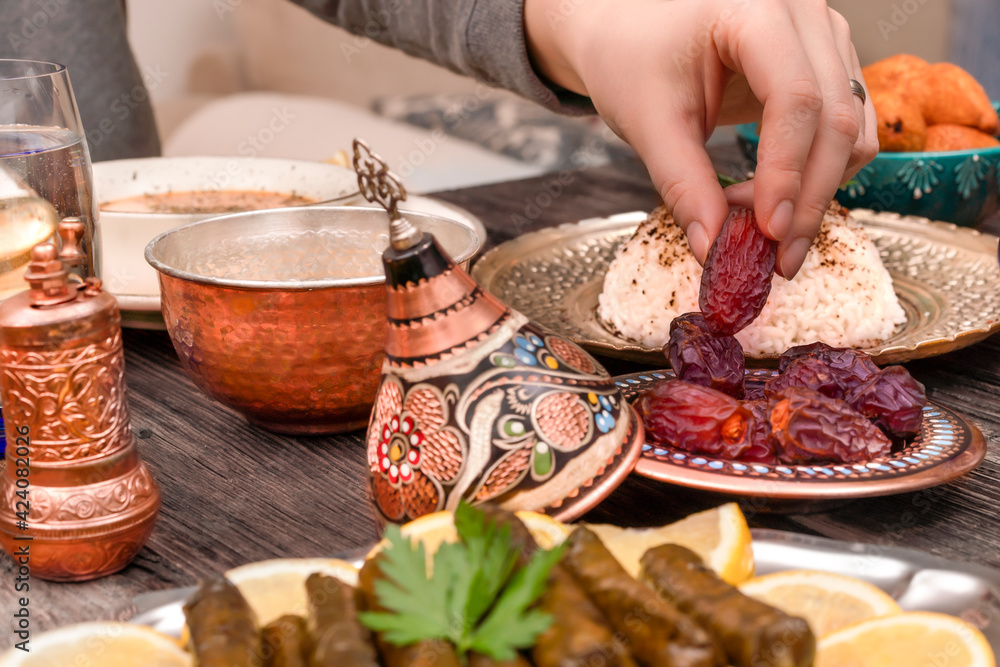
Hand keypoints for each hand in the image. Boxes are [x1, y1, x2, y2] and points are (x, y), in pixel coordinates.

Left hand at [524, 0, 877, 277]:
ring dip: (816, 190)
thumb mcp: (647, 120)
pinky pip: (847, 127)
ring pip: (853, 127)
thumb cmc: (630, 55)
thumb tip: (713, 248)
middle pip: (836, 116)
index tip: (768, 232)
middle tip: (778, 258)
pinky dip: (818, 173)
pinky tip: (769, 199)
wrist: (628, 25)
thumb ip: (683, 184)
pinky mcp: (827, 63)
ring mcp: (824, 36)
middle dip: (809, 197)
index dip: (787, 172)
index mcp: (754, 8)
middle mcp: (804, 12)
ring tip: (757, 225)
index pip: (794, 97)